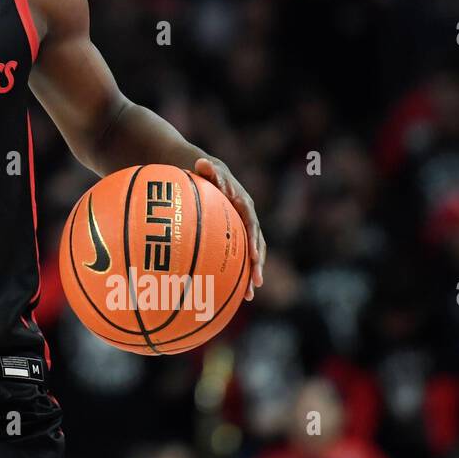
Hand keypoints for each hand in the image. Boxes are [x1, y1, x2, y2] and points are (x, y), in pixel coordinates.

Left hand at [194, 157, 265, 300]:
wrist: (202, 172)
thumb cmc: (200, 170)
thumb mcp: (203, 167)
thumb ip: (206, 168)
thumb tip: (201, 163)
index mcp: (243, 203)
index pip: (251, 223)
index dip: (254, 239)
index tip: (254, 256)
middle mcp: (246, 216)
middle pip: (256, 242)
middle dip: (258, 263)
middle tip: (257, 282)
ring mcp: (241, 226)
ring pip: (250, 252)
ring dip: (251, 273)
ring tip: (248, 295)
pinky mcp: (233, 233)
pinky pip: (237, 253)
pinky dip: (236, 270)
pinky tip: (230, 291)